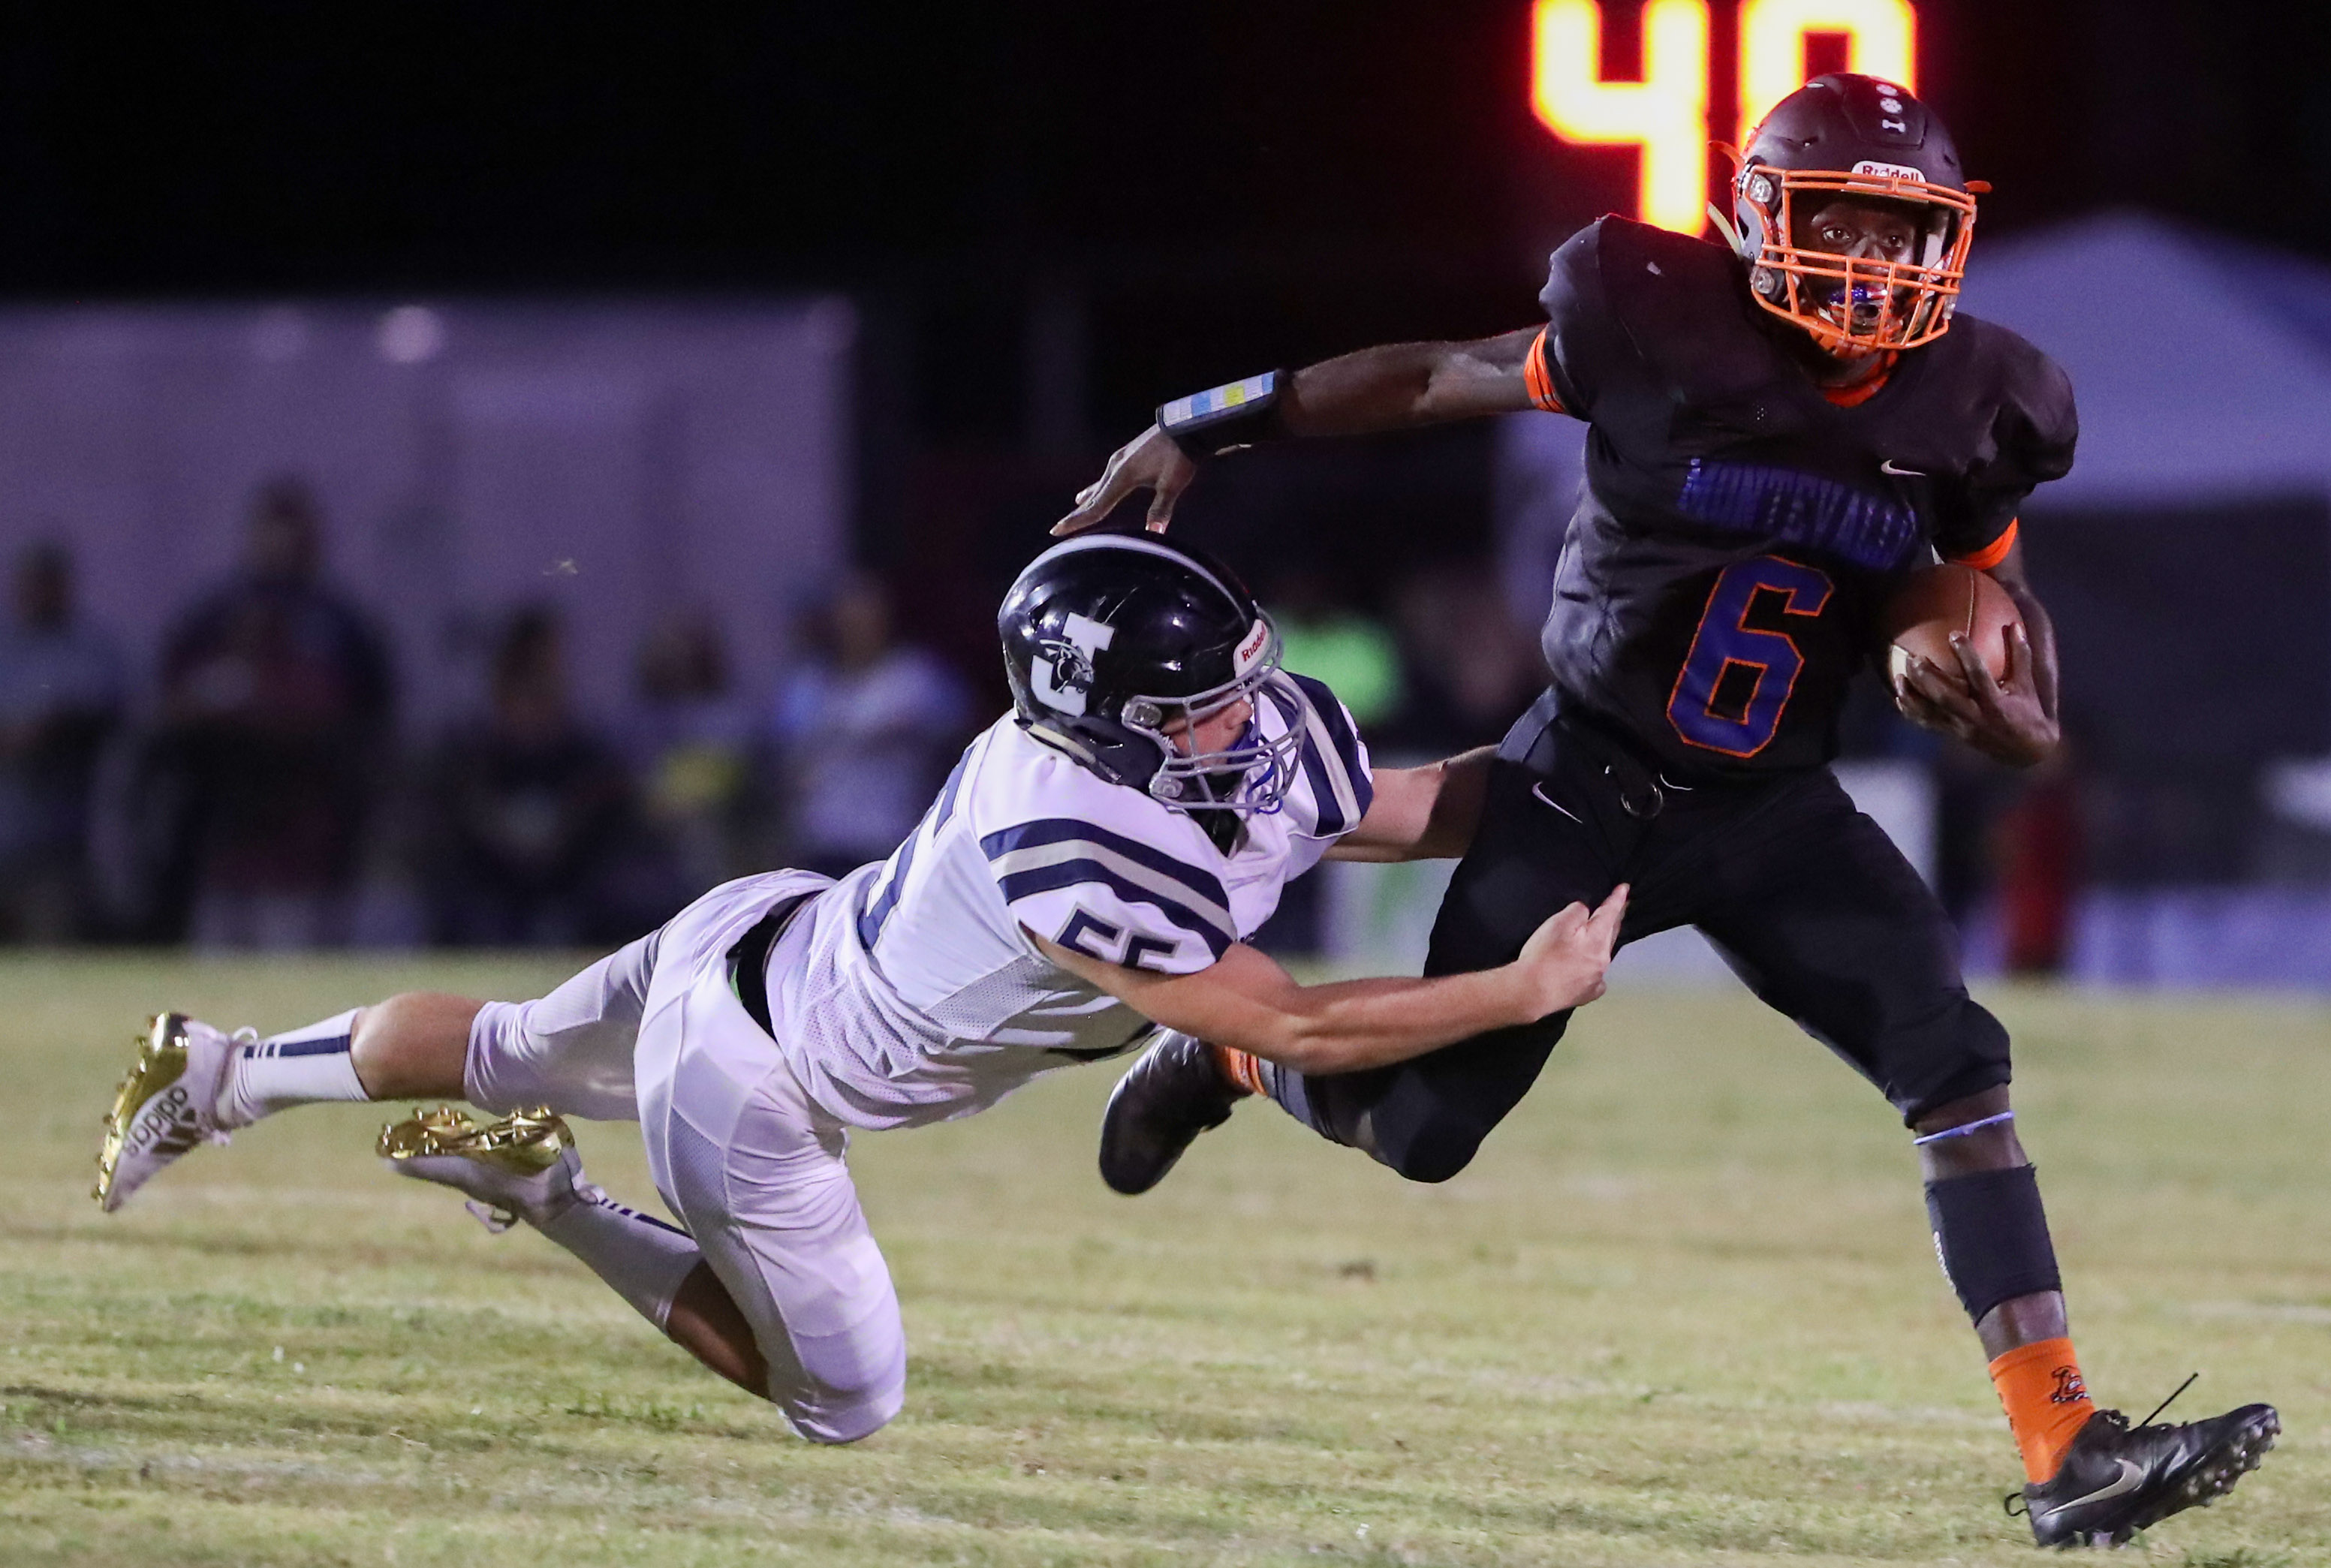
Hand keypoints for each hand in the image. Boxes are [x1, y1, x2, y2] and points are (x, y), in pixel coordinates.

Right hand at [1052, 424, 1197, 535]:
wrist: (1186, 427)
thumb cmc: (1180, 456)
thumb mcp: (1172, 484)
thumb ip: (1161, 509)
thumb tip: (1155, 533)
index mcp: (1122, 476)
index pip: (1096, 506)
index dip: (1077, 521)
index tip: (1057, 530)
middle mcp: (1116, 468)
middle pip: (1093, 498)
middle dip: (1076, 515)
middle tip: (1057, 529)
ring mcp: (1120, 460)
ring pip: (1099, 486)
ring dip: (1087, 500)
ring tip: (1076, 505)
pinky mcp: (1127, 456)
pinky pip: (1107, 477)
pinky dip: (1098, 488)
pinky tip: (1095, 488)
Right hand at [1510, 884, 1627, 1018]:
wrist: (1531, 992)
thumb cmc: (1543, 956)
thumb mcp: (1558, 923)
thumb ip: (1577, 912)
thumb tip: (1586, 913)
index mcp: (1597, 939)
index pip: (1610, 913)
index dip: (1617, 899)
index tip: (1624, 888)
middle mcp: (1602, 959)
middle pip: (1611, 933)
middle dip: (1615, 919)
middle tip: (1621, 906)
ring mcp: (1597, 978)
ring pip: (1604, 954)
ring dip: (1604, 942)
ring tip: (1602, 935)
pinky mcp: (1587, 993)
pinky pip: (1596, 977)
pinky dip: (1595, 969)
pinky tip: (1587, 969)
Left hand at [1895, 624, 2058, 766]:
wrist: (2025, 751)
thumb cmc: (2028, 713)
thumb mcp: (2027, 686)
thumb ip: (2020, 656)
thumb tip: (2015, 625)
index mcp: (1995, 703)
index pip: (1979, 676)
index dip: (1966, 655)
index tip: (1953, 634)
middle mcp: (1975, 716)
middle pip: (1945, 697)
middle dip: (1927, 678)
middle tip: (1914, 658)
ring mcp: (1961, 727)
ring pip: (1931, 712)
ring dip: (1912, 695)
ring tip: (1898, 676)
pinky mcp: (1952, 734)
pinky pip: (1927, 723)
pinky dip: (1911, 711)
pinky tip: (1899, 697)